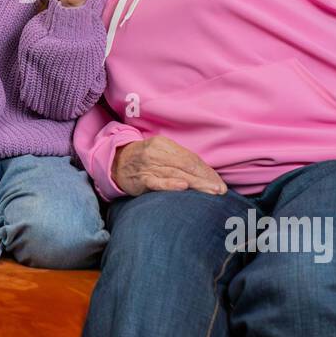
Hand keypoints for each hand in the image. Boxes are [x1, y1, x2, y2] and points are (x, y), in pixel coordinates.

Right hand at [111, 136, 227, 196]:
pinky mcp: (140, 179)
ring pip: (176, 174)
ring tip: (210, 192)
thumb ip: (180, 161)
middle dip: (206, 179)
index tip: (220, 184)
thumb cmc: (144, 160)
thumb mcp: (161, 154)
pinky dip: (170, 184)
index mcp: (164, 145)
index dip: (207, 172)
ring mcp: (148, 165)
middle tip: (220, 190)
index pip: (191, 159)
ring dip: (196, 184)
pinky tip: (183, 187)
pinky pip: (157, 182)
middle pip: (187, 166)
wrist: (115, 163)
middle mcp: (157, 153)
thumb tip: (206, 174)